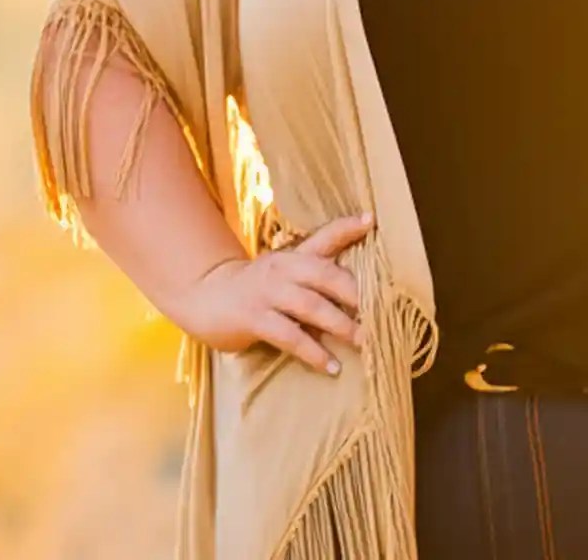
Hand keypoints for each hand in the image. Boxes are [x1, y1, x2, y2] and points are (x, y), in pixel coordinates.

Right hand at [166, 213, 375, 375]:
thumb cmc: (259, 288)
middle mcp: (283, 269)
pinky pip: (289, 336)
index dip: (347, 228)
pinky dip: (313, 353)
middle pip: (325, 275)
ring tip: (364, 343)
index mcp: (294, 255)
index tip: (371, 220)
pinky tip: (332, 366)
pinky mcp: (253, 318)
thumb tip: (365, 256)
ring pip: (311, 307)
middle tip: (382, 312)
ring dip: (341, 326)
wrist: (206, 298)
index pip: (324, 237)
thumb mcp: (288, 270)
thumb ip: (322, 265)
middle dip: (356, 294)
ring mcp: (267, 292)